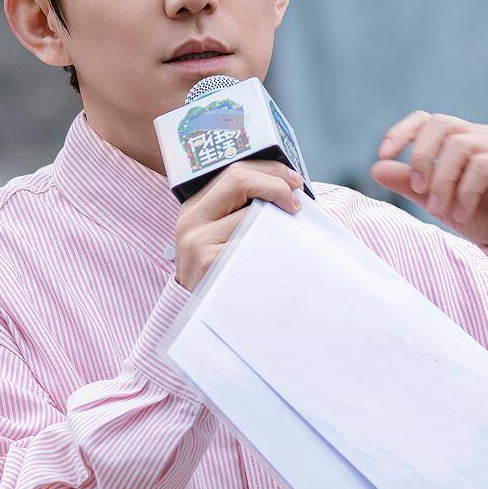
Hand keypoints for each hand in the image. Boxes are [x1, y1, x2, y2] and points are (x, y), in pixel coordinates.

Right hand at [174, 159, 303, 291]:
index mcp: (195, 207)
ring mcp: (196, 241)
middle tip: (297, 202)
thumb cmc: (219, 272)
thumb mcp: (219, 237)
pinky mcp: (208, 263)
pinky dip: (271, 244)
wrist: (198, 317)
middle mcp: (191, 219)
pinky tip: (278, 255)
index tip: (294, 181)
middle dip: (275, 184)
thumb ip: (241, 212)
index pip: (233, 171)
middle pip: (238, 180)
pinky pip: (250, 242)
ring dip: (278, 218)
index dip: (269, 171)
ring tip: (288, 232)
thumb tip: (288, 187)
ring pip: (249, 212)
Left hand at [370, 110, 487, 247]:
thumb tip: (376, 168)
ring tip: (440, 211)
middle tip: (419, 190)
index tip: (383, 154)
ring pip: (461, 146)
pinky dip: (466, 191)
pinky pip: (485, 165)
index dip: (402, 131)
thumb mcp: (440, 203)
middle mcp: (480, 135)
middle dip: (421, 157)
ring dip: (443, 181)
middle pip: (441, 124)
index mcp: (459, 140)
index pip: (426, 120)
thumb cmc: (486, 215)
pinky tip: (461, 213)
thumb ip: (411, 185)